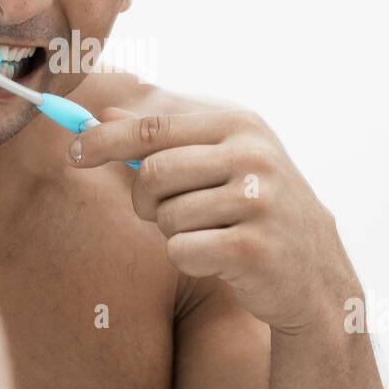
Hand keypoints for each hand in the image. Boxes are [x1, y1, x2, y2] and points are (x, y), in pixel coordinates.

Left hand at [69, 108, 361, 334]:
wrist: (315, 274)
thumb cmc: (257, 212)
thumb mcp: (224, 160)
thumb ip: (168, 137)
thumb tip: (105, 115)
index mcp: (241, 125)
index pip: (153, 128)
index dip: (104, 140)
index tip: (73, 152)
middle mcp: (254, 155)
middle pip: (151, 173)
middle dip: (145, 201)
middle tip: (164, 214)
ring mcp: (259, 201)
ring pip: (165, 216)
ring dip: (174, 233)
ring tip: (211, 234)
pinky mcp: (255, 248)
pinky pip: (182, 251)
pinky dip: (189, 260)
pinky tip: (221, 259)